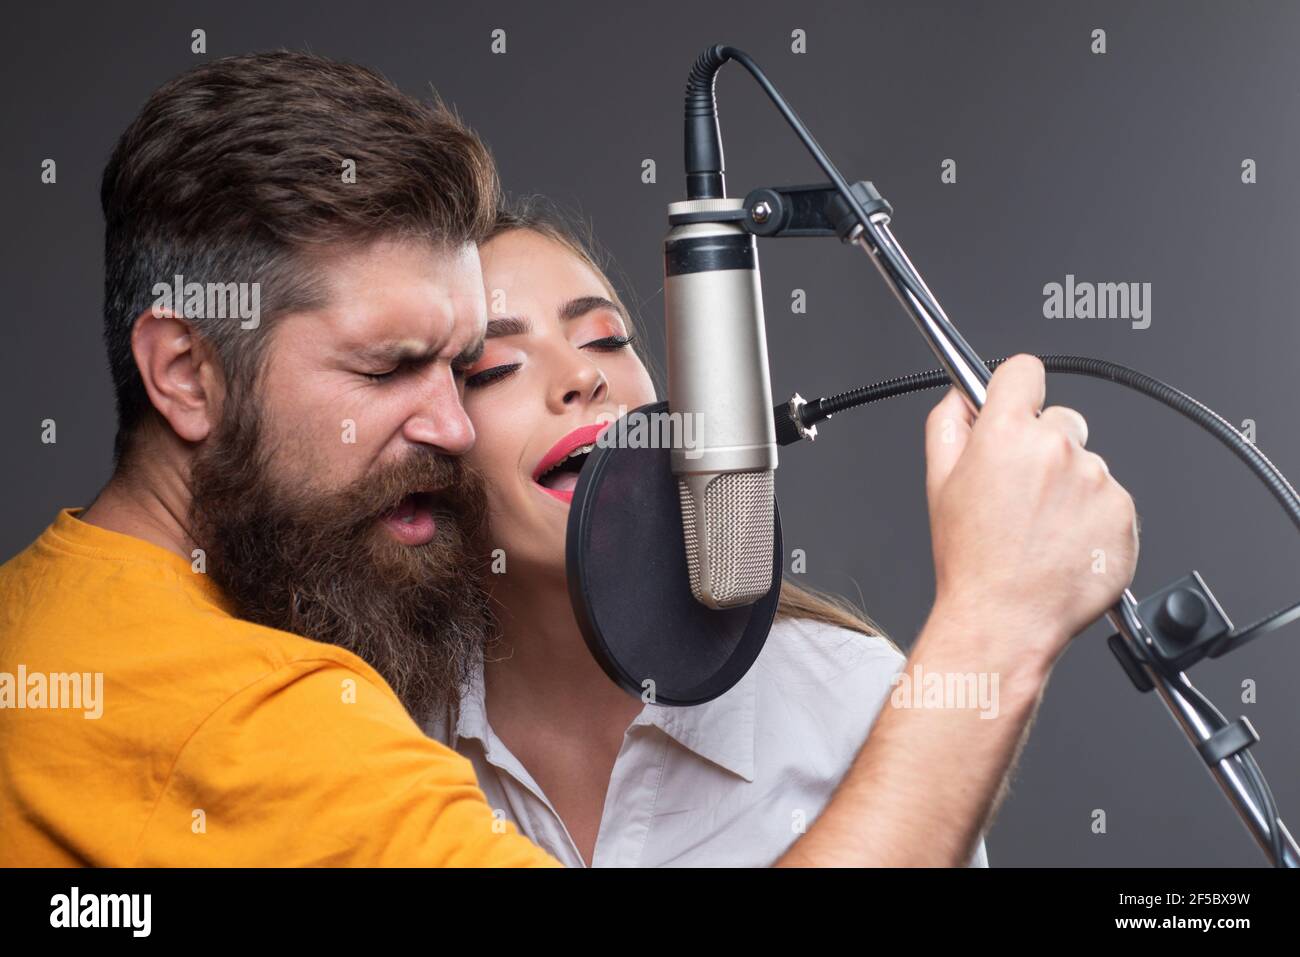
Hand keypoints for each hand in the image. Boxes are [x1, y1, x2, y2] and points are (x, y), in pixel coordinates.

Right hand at [923, 354, 1138, 669]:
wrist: (1005, 619)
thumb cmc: (971, 561)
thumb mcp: (938, 485)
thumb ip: (947, 426)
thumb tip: (960, 397)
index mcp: (1004, 435)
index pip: (1023, 371)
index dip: (1015, 388)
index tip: (1015, 405)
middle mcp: (1055, 449)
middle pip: (1060, 420)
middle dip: (1043, 446)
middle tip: (1022, 492)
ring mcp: (1095, 480)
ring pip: (1087, 463)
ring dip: (1070, 485)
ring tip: (1042, 528)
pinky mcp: (1123, 512)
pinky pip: (1111, 499)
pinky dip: (1093, 517)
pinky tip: (1065, 544)